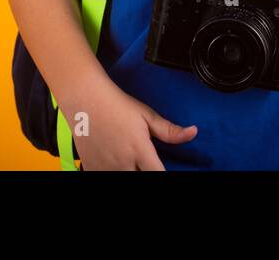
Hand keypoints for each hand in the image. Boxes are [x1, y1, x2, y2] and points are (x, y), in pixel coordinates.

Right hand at [60, 81, 197, 170]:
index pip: (158, 175)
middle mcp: (123, 163)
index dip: (162, 174)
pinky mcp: (92, 168)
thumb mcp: (147, 115)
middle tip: (145, 162)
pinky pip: (106, 176)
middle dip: (145, 171)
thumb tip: (193, 132)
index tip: (160, 168)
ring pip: (124, 178)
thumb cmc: (117, 105)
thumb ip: (170, 131)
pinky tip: (116, 162)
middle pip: (140, 179)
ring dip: (130, 171)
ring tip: (130, 160)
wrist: (86, 100)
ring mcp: (106, 168)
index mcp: (140, 151)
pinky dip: (114, 171)